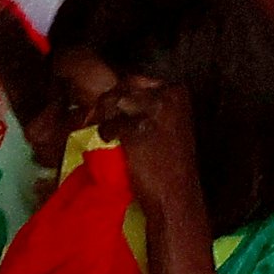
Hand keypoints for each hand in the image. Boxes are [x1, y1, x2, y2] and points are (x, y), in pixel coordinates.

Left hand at [97, 75, 211, 236]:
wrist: (174, 192)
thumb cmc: (172, 162)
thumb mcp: (171, 125)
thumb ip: (153, 106)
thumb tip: (120, 97)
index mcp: (179, 91)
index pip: (139, 81)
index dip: (120, 93)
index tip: (109, 107)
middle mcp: (168, 95)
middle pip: (124, 87)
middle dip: (107, 102)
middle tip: (94, 116)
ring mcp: (153, 111)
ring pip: (115, 101)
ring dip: (104, 116)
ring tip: (103, 130)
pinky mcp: (137, 129)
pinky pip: (110, 124)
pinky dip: (105, 132)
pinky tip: (108, 141)